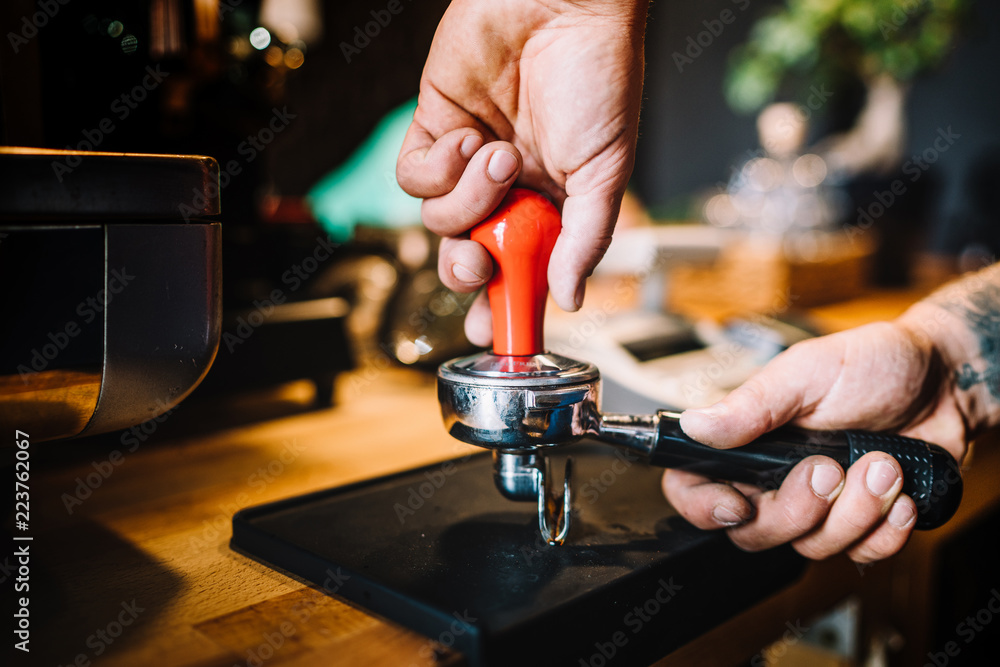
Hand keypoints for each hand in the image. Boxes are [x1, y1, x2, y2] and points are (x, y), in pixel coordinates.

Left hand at [396, 0, 646, 344]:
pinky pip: (414, 178)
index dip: (505, 306)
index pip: (520, 271)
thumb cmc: (597, 77)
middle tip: (482, 262)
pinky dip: (436, 170)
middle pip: (468, 258)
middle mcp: (504, 191)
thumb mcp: (606, 172)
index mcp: (548, 205)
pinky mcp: (433, 128)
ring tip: (500, 158)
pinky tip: (468, 142)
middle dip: (469, 271)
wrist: (561, 2)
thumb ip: (585, 239)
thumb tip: (571, 298)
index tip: (499, 337)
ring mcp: (466, 162)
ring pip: (439, 222)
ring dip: (467, 200)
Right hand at [663, 320, 967, 563]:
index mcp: (747, 442)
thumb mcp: (805, 373)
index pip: (694, 487)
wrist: (943, 383)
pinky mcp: (860, 523)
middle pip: (753, 531)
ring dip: (854, 511)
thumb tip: (696, 425)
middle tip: (830, 469)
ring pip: (810, 546)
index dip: (703, 506)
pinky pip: (860, 554)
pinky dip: (886, 529)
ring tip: (882, 464)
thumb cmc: (871, 365)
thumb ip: (751, 405)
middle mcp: (773, 479)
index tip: (738, 504)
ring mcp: (817, 506)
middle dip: (798, 509)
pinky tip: (899, 493)